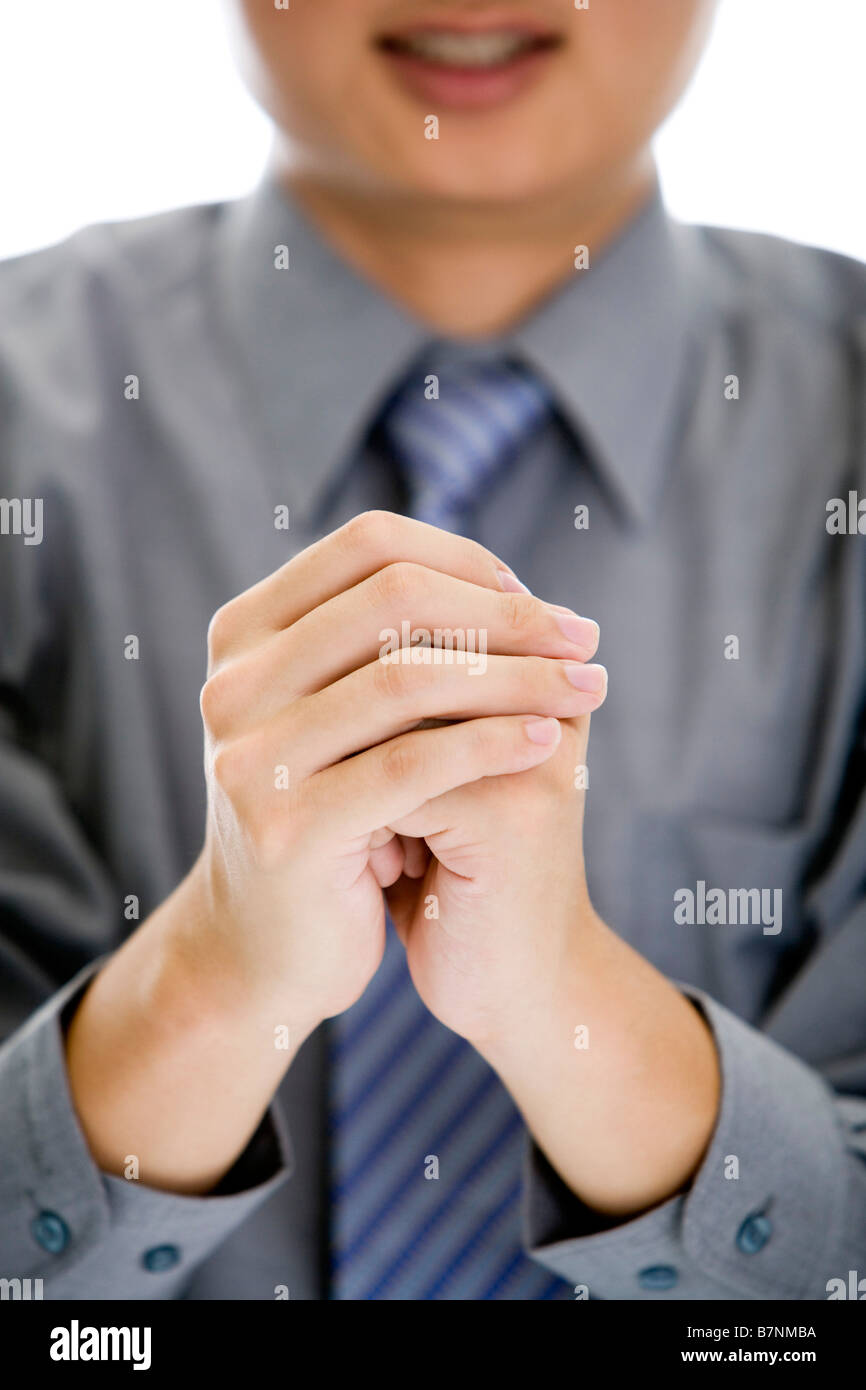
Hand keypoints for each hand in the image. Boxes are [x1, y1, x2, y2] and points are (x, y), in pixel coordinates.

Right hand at [189, 510, 601, 1043]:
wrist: (270, 950)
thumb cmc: (331, 820)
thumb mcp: (341, 715)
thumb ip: (388, 644)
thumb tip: (509, 580)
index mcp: (243, 635)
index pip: (367, 546)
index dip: (463, 558)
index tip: (533, 596)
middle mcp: (232, 683)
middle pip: (392, 599)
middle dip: (506, 613)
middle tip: (582, 637)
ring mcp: (250, 755)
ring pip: (407, 679)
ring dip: (518, 675)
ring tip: (586, 687)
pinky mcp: (286, 827)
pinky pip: (410, 765)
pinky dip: (491, 742)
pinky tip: (548, 741)